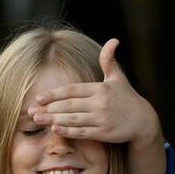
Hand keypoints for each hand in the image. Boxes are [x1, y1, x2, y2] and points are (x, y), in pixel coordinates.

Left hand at [26, 39, 160, 148]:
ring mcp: (102, 118)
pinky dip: (67, 131)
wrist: (143, 121)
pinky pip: (82, 132)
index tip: (38, 96)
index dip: (54, 93)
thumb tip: (113, 40)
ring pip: (73, 119)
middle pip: (69, 105)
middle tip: (30, 110)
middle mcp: (100, 103)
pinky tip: (53, 129)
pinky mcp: (104, 133)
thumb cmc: (127, 98)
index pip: (72, 90)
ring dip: (53, 119)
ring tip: (37, 120)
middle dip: (48, 107)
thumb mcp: (118, 78)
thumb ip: (109, 61)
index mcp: (100, 88)